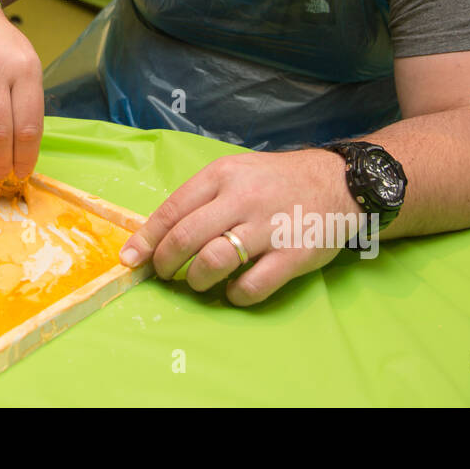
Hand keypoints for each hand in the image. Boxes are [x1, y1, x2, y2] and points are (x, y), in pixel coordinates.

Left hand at [119, 149, 355, 305]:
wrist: (338, 182)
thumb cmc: (276, 181)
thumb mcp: (236, 173)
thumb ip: (202, 197)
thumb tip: (159, 232)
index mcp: (222, 175)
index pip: (173, 210)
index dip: (146, 239)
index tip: (131, 259)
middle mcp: (243, 199)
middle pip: (187, 237)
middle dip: (165, 262)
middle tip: (162, 274)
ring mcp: (269, 227)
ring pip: (215, 261)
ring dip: (197, 279)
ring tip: (198, 282)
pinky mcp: (293, 254)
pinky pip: (253, 285)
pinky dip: (235, 295)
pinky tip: (233, 291)